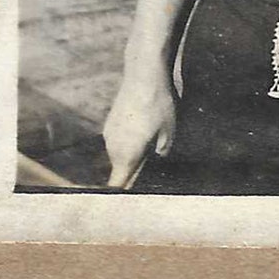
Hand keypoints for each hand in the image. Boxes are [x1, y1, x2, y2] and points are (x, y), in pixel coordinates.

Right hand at [103, 69, 176, 188]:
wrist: (143, 73)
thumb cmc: (158, 104)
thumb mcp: (169, 132)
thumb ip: (162, 151)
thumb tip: (157, 156)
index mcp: (125, 156)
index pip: (118, 186)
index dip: (123, 196)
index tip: (125, 205)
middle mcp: (112, 147)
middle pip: (121, 169)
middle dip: (134, 171)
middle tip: (151, 168)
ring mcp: (109, 132)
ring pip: (121, 152)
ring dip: (133, 152)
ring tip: (151, 137)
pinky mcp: (111, 120)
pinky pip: (120, 138)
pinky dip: (130, 138)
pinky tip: (145, 124)